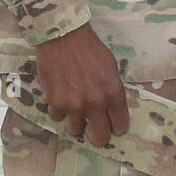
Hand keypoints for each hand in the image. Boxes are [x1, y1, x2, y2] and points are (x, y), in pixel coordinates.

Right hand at [34, 23, 128, 145]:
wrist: (64, 38)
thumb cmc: (90, 50)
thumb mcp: (111, 68)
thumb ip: (113, 91)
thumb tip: (116, 110)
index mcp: (113, 92)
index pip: (120, 124)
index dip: (117, 128)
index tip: (114, 128)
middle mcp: (96, 102)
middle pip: (100, 137)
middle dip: (98, 135)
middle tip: (95, 129)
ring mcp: (74, 105)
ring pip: (76, 130)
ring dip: (76, 121)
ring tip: (75, 106)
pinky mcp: (55, 103)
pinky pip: (57, 117)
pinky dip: (59, 109)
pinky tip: (61, 94)